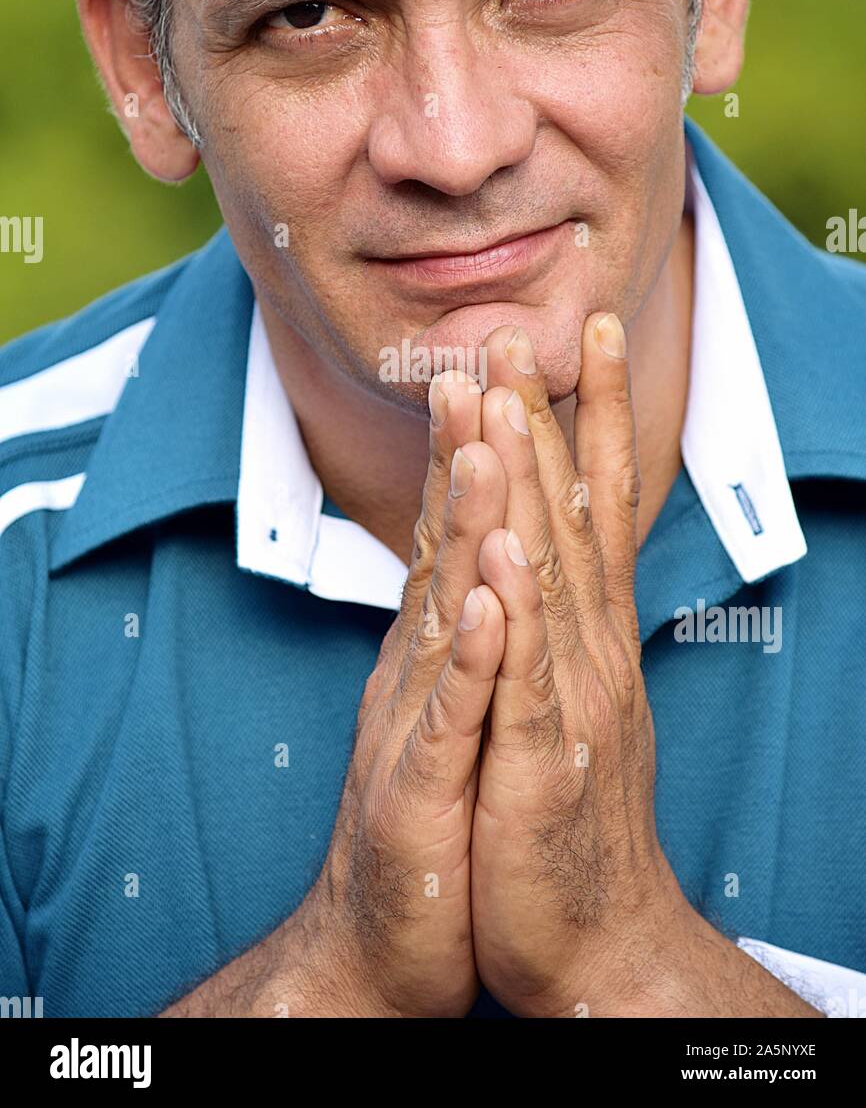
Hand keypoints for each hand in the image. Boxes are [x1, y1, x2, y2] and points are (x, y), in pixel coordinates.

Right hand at [307, 370, 507, 1016]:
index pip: (457, 532)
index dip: (472, 449)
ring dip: (459, 528)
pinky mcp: (419, 789)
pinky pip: (449, 717)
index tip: (491, 368)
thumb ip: (459, 628)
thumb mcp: (452, 705)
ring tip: (478, 446)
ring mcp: (416, 721)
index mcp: (439, 646)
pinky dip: (467, 659)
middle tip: (475, 357)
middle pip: (445, 546)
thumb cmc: (431, 816)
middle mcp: (420, 667)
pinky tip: (482, 605)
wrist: (387, 937)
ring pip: (443, 610)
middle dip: (463, 450)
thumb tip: (475, 559)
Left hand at [468, 315, 682, 1016]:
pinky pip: (519, 677)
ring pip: (546, 573)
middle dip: (547, 417)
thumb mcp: (562, 700)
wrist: (592, 941)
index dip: (592, 417)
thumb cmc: (563, 816)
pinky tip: (501, 551)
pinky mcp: (535, 762)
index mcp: (589, 634)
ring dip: (528, 484)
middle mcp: (589, 650)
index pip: (597, 505)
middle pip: (571, 516)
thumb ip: (554, 621)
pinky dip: (512, 612)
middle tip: (524, 327)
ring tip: (508, 399)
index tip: (581, 337)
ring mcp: (565, 701)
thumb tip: (542, 545)